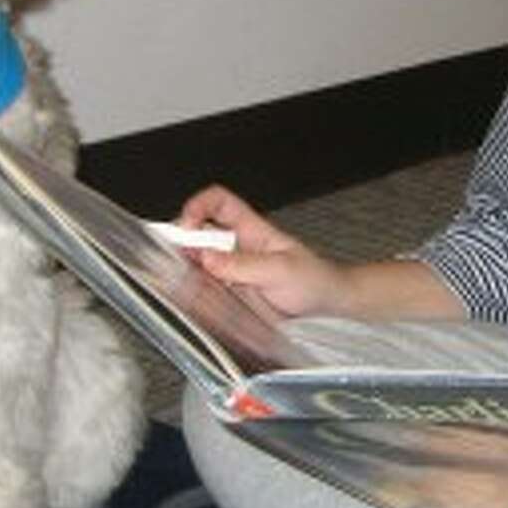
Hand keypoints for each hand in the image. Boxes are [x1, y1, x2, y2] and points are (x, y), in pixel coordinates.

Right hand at [176, 185, 351, 318]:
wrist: (328, 305)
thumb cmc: (314, 279)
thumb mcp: (282, 269)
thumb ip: (244, 264)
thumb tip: (207, 258)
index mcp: (251, 230)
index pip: (218, 203)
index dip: (198, 206)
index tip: (187, 225)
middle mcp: (237, 248)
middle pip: (199, 233)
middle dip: (183, 242)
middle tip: (179, 258)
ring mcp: (232, 271)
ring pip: (197, 263)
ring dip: (186, 270)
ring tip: (183, 280)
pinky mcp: (231, 295)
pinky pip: (205, 289)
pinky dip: (195, 292)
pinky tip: (195, 298)